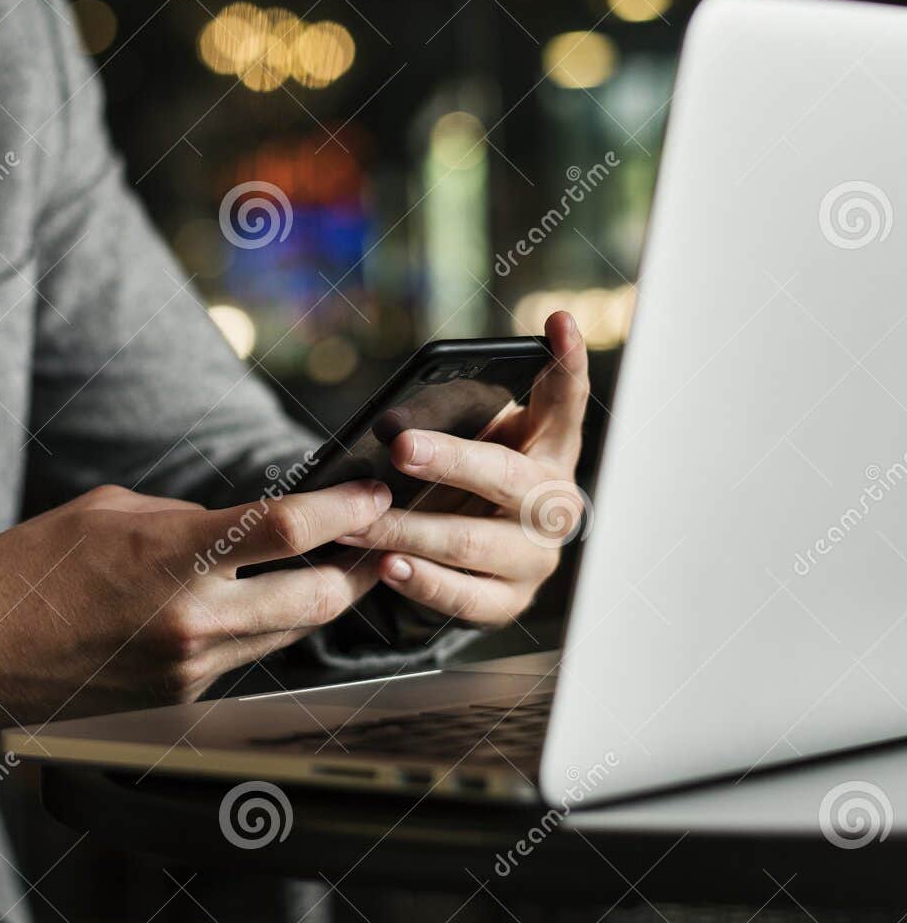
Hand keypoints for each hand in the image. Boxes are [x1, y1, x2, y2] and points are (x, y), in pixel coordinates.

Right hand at [0, 479, 391, 778]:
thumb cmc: (31, 569)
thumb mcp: (111, 511)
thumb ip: (186, 516)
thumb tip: (240, 522)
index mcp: (173, 554)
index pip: (289, 529)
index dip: (347, 509)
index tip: (374, 492)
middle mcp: (192, 617)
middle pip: (317, 597)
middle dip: (361, 566)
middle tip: (382, 538)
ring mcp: (191, 667)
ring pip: (290, 635)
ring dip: (320, 601)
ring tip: (341, 570)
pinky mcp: (181, 700)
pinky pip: (245, 659)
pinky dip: (263, 632)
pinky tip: (261, 608)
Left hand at [336, 311, 589, 626]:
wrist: (470, 551)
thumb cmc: (464, 476)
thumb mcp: (461, 437)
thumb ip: (440, 420)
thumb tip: (390, 425)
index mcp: (549, 447)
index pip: (564, 399)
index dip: (566, 362)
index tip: (557, 322)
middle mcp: (553, 501)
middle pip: (505, 478)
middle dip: (450, 461)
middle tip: (399, 447)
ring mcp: (536, 556)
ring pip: (472, 543)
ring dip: (407, 531)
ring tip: (357, 522)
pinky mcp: (509, 600)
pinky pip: (465, 598)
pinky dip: (423, 582)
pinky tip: (388, 566)